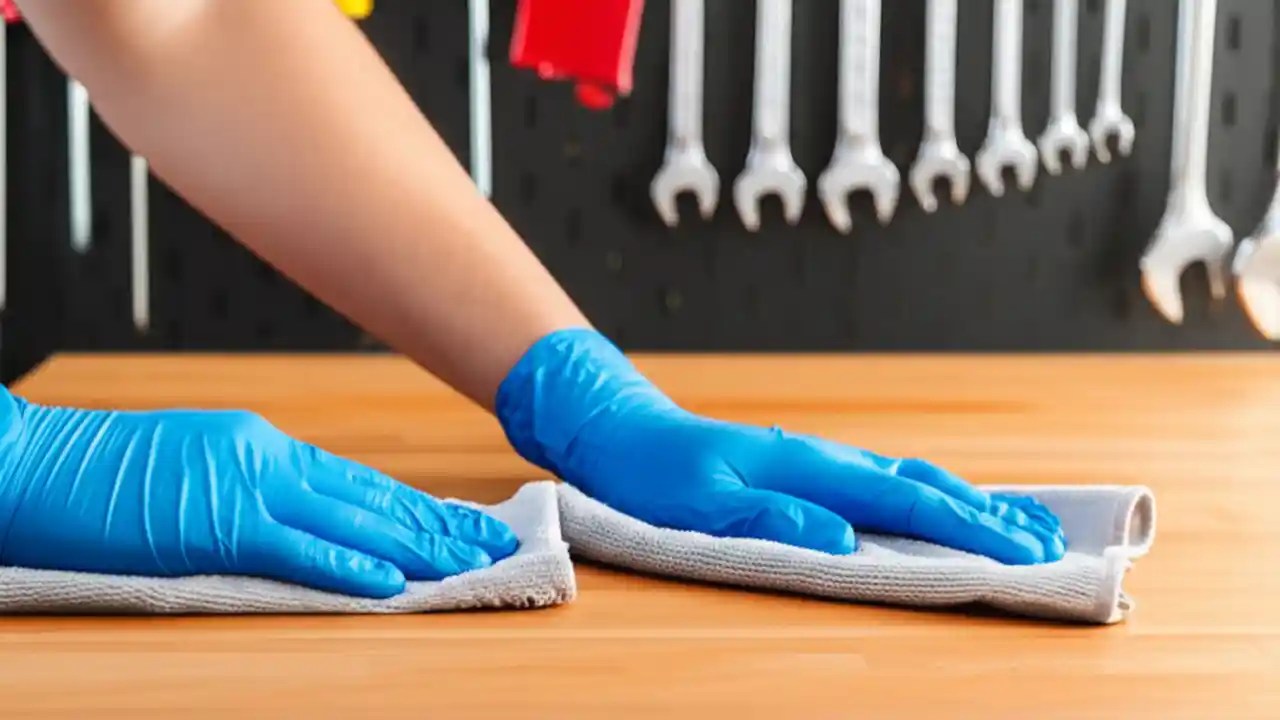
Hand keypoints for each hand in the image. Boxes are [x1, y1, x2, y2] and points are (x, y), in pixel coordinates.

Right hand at [0, 390, 517, 597]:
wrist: (34, 461)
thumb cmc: (104, 473)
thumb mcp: (194, 465)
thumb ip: (252, 486)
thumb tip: (302, 515)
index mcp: (262, 445)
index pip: (360, 481)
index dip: (416, 506)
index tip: (460, 523)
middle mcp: (268, 459)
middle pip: (373, 498)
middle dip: (439, 525)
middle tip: (495, 544)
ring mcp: (245, 489)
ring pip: (352, 522)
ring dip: (417, 547)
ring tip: (470, 565)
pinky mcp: (218, 525)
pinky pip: (299, 550)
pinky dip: (349, 567)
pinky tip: (392, 583)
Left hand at [496, 329, 1064, 563]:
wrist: (623, 432)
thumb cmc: (654, 472)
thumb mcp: (698, 504)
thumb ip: (768, 520)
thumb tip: (841, 542)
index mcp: (809, 468)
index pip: (906, 502)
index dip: (970, 529)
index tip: (1025, 552)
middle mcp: (826, 460)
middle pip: (925, 487)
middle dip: (990, 515)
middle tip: (1049, 543)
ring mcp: (820, 462)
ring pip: (911, 480)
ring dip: (969, 502)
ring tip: (1019, 522)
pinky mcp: (810, 470)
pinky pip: (885, 483)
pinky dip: (930, 497)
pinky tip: (941, 507)